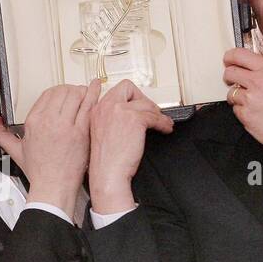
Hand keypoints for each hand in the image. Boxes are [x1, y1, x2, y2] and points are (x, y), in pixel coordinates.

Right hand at [0, 80, 101, 215]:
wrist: (53, 187)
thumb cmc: (39, 171)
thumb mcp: (16, 151)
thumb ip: (2, 135)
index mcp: (33, 121)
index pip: (47, 94)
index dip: (57, 91)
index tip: (62, 94)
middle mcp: (48, 120)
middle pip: (62, 91)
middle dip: (70, 89)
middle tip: (75, 93)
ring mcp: (65, 126)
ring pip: (75, 94)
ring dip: (82, 91)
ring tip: (86, 92)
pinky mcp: (81, 132)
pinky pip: (88, 106)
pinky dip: (93, 94)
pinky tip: (96, 88)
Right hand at [86, 79, 174, 212]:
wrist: (107, 173)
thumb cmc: (106, 160)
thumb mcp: (102, 133)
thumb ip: (112, 119)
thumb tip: (131, 113)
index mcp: (97, 109)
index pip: (116, 90)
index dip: (130, 98)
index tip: (137, 106)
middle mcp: (106, 106)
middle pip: (129, 88)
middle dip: (143, 99)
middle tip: (150, 112)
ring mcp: (120, 111)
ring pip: (146, 104)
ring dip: (157, 113)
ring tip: (162, 123)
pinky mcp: (135, 119)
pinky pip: (155, 116)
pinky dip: (163, 123)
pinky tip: (165, 129)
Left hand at [223, 48, 262, 161]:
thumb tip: (251, 67)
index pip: (239, 54)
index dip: (230, 57)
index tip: (228, 60)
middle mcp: (257, 81)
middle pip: (230, 73)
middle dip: (229, 77)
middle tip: (232, 81)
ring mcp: (249, 99)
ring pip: (231, 93)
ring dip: (237, 98)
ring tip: (253, 103)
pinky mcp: (245, 114)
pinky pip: (236, 110)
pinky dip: (243, 112)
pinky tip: (256, 114)